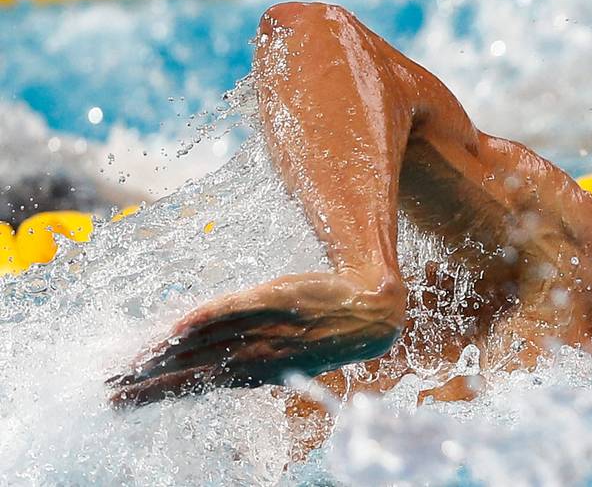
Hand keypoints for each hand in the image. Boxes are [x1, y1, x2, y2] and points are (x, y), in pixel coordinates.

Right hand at [107, 270, 403, 407]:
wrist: (370, 308)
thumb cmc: (325, 327)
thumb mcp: (286, 351)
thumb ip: (247, 356)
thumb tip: (205, 355)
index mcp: (255, 372)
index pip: (195, 385)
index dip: (157, 394)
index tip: (122, 402)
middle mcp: (254, 355)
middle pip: (190, 370)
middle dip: (147, 381)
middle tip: (109, 389)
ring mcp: (262, 329)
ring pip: (203, 343)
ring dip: (162, 352)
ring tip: (128, 361)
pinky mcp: (272, 300)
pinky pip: (230, 311)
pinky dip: (202, 319)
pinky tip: (174, 327)